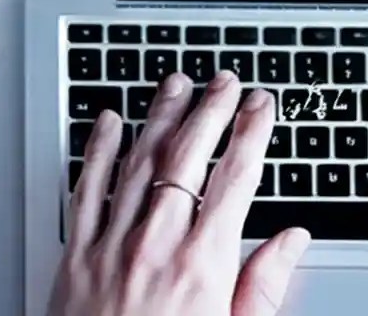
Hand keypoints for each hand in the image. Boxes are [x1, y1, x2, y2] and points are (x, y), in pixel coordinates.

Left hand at [48, 71, 310, 315]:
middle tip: (225, 81)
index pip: (236, 179)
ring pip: (138, 162)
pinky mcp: (74, 260)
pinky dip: (98, 151)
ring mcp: (111, 249)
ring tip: (177, 84)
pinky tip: (108, 123)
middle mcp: (156, 247)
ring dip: (160, 116)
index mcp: (204, 268)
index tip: (262, 106)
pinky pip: (85, 190)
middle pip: (187, 157)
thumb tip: (293, 241)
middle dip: (211, 110)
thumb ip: (263, 287)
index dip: (252, 133)